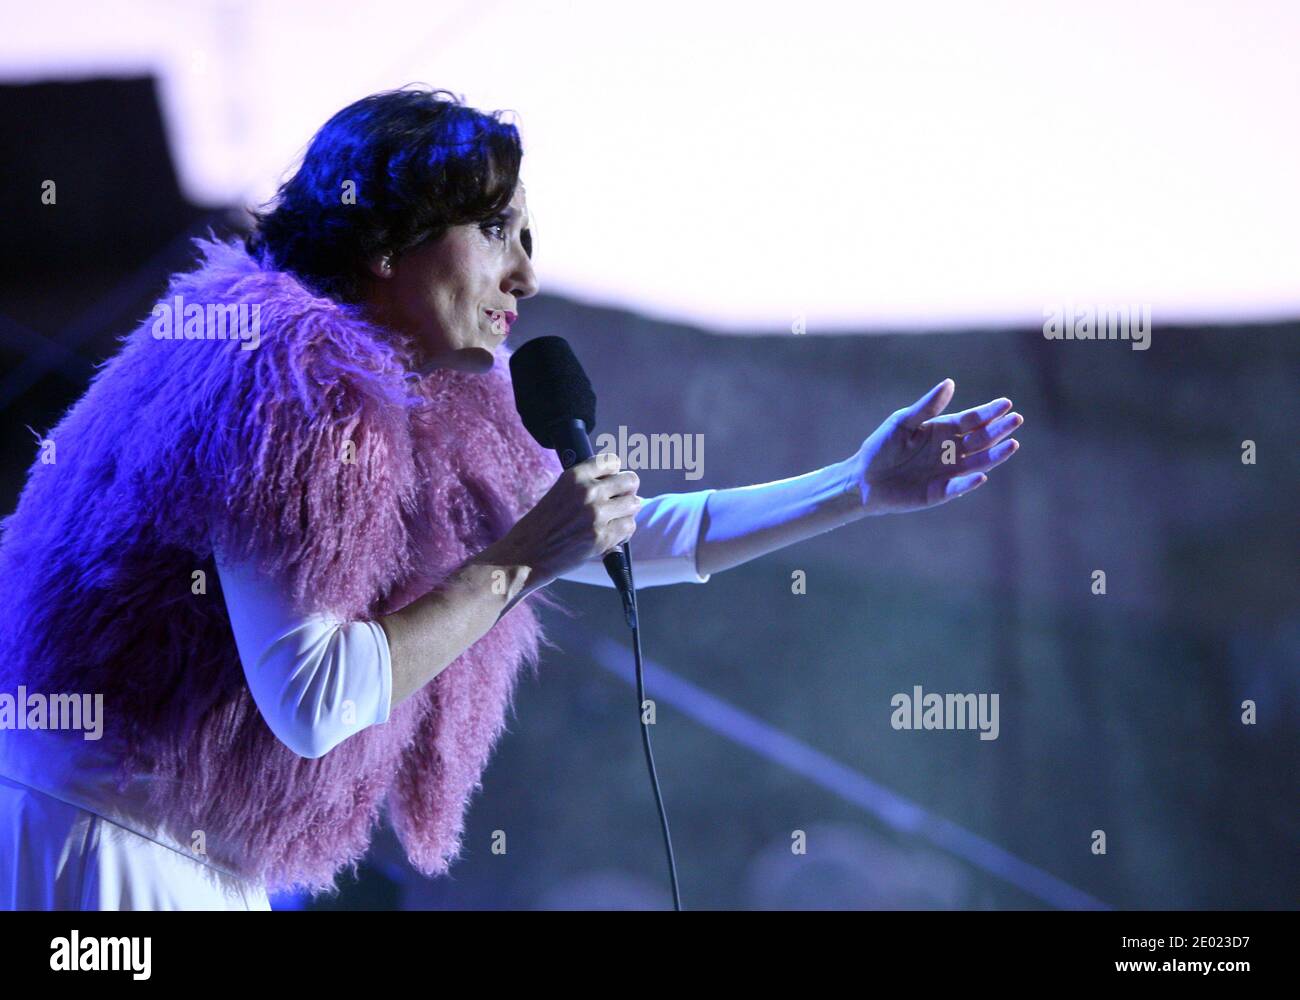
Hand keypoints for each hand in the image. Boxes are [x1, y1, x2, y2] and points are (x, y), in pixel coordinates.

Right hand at [477, 452, 641, 589]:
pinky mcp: (603, 537)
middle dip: (627, 492)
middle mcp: (588, 491)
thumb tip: (615, 485)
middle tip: (618, 503)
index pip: (612, 462)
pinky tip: (611, 536)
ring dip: (626, 513)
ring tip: (613, 522)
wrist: (525, 555)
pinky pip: (630, 527)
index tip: (611, 483)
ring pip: (634, 504)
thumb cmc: (540, 526)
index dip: (614, 474)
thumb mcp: (559, 493)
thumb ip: (584, 486)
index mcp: (574, 476)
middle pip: (630, 481)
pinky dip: (624, 533)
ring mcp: (597, 514)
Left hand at [845, 379, 1021, 515]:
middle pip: (980, 440)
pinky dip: (969, 482)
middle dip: (998, 431)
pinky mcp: (939, 492)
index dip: (989, 412)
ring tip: (1013, 445)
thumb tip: (950, 383)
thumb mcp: (903, 422)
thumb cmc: (881, 447)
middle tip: (1016, 420)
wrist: (864, 478)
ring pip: (977, 462)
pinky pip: (957, 487)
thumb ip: (927, 406)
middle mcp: (950, 450)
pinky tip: (981, 475)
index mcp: (943, 430)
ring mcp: (947, 472)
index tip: (1006, 404)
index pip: (972, 420)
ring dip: (995, 455)